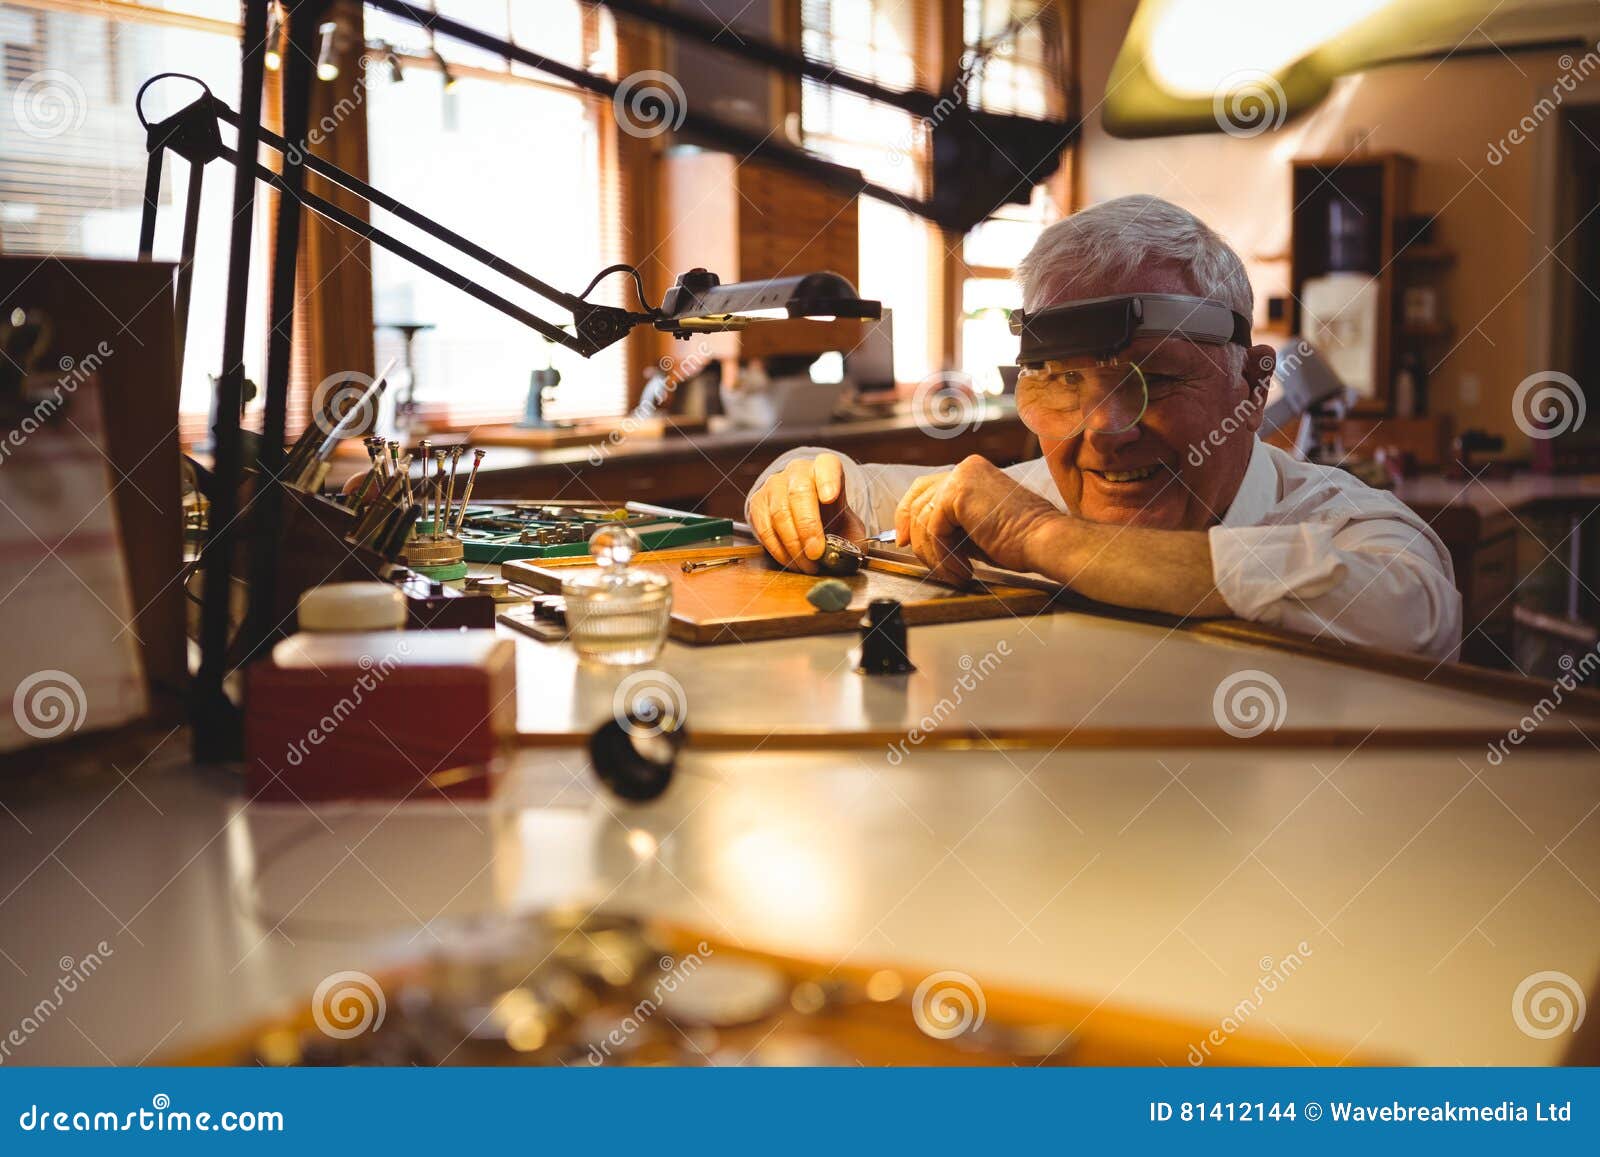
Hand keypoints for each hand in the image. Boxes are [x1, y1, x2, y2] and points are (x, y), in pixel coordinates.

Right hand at [749, 453, 865, 572]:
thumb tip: (848, 558)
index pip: (826, 465)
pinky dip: (778, 549)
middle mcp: (798, 471)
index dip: (828, 480)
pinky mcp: (757, 502)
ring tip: (807, 565)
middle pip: (799, 493)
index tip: (830, 498)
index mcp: (825, 468)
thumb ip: (853, 539)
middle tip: (816, 553)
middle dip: (808, 527)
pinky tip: (791, 561)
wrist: (808, 514)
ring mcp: (774, 485)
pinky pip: (764, 528)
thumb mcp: (849, 525)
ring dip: (793, 545)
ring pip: (779, 512)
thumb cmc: (830, 518)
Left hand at [893, 456, 1061, 584]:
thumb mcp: (977, 526)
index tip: (905, 538)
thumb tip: (921, 537)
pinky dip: (942, 555)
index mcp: (971, 471)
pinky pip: (933, 530)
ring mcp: (960, 478)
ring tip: (954, 572)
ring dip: (933, 553)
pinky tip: (961, 569)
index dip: (909, 513)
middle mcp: (964, 469)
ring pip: (922, 519)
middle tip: (911, 552)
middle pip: (917, 498)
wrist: (1044, 540)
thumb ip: (951, 524)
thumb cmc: (1021, 539)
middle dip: (910, 529)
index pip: (926, 487)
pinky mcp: (956, 495)